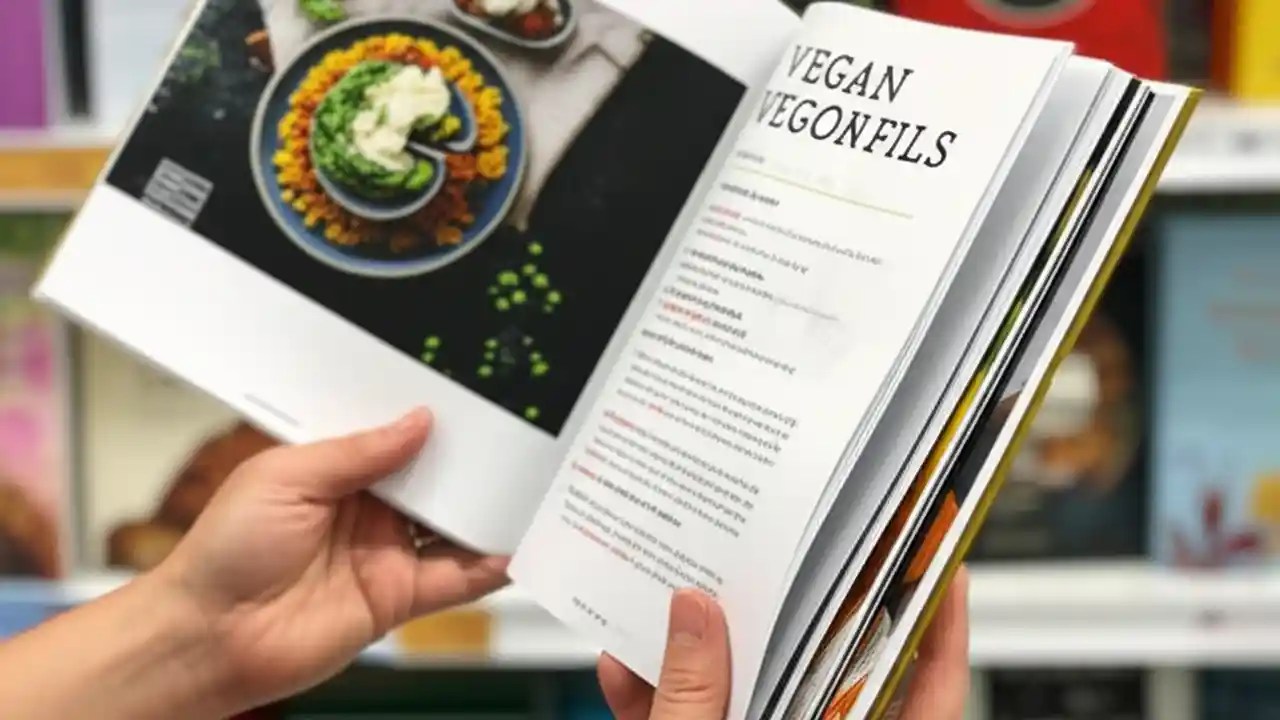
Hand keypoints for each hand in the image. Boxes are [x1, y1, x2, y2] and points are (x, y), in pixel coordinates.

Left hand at [156, 408, 509, 711]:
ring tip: (530, 486)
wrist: (210, 636)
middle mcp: (369, 511)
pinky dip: (490, 566)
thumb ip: (357, 452)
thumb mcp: (286, 476)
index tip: (471, 404)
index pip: (399, 439)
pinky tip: (516, 547)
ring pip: (454, 527)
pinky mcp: (400, 597)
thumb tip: (417, 421)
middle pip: (436, 481)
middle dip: (471, 463)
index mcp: (338, 471)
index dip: (432, 424)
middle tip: (514, 439)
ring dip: (488, 510)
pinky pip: (457, 579)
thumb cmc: (224, 552)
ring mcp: (387, 554)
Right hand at [593, 568, 969, 719]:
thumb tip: (695, 615)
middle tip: (765, 557)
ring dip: (705, 658)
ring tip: (667, 613)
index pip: (929, 690)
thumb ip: (694, 699)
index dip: (944, 622)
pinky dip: (670, 705)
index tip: (943, 558)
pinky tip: (630, 677)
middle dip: (782, 614)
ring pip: (758, 698)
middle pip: (830, 675)